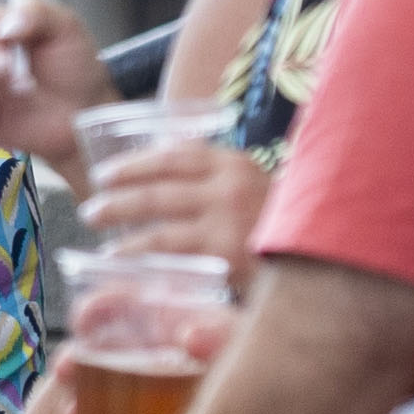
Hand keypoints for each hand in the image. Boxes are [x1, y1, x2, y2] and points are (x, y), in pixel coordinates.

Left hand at [84, 140, 274, 286]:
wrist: (321, 259)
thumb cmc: (282, 228)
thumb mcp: (253, 188)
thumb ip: (216, 177)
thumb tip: (167, 163)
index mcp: (234, 162)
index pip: (175, 154)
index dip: (136, 163)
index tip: (108, 173)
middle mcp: (229, 182)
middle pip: (159, 182)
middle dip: (118, 191)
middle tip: (91, 204)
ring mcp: (226, 215)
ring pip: (158, 212)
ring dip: (119, 217)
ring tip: (94, 225)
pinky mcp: (223, 250)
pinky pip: (168, 247)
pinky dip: (137, 251)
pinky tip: (117, 258)